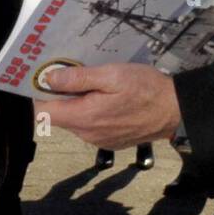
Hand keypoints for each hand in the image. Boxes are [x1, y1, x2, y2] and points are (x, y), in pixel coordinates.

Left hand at [39, 63, 179, 148]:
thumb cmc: (145, 88)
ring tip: (95, 84)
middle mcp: (86, 134)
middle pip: (59, 115)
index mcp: (83, 117)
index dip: (38, 94)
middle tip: (72, 72)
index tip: (41, 78)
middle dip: (61, 96)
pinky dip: (92, 112)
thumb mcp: (112, 75)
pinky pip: (91, 126)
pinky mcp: (110, 142)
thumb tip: (48, 79)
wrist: (176, 111)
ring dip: (78, 103)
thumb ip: (79, 78)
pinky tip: (108, 99)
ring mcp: (99, 140)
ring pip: (75, 120)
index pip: (43, 113)